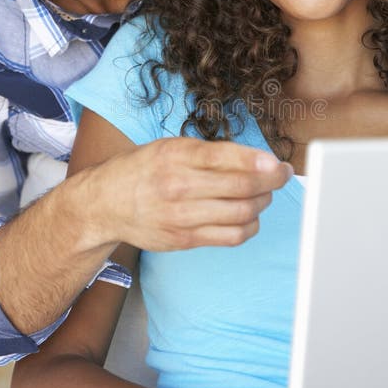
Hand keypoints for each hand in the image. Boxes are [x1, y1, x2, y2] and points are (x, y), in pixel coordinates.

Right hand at [90, 137, 292, 251]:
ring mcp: (181, 216)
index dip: (260, 162)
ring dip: (262, 203)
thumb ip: (208, 153)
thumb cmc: (143, 170)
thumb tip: (255, 159)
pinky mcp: (184, 239)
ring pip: (241, 213)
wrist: (105, 203)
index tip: (277, 163)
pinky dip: (249, 227)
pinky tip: (250, 217)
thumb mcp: (170, 148)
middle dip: (271, 181)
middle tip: (282, 176)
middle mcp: (179, 185)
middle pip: (241, 187)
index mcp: (176, 155)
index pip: (227, 157)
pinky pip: (230, 237)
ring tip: (265, 195)